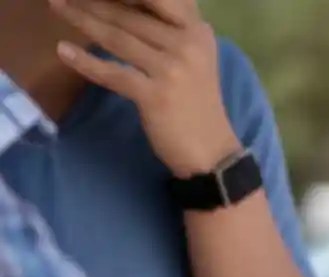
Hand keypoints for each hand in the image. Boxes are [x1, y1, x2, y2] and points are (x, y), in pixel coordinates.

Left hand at [50, 0, 242, 176]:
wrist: (211, 150)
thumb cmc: (196, 103)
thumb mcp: (194, 58)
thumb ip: (169, 31)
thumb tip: (125, 8)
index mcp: (198, 31)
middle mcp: (188, 44)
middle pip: (131, 15)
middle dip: (94, 2)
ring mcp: (173, 70)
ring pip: (118, 39)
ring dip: (82, 21)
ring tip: (59, 8)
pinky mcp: (156, 96)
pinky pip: (113, 73)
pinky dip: (85, 62)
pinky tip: (63, 51)